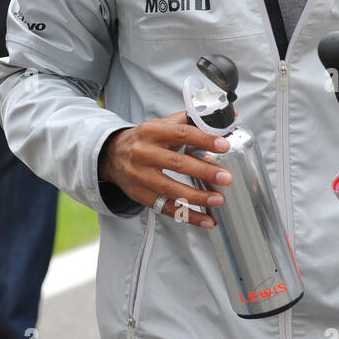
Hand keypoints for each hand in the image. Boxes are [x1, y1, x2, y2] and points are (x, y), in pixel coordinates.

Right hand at [98, 112, 232, 227]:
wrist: (112, 155)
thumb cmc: (145, 139)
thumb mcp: (162, 125)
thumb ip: (191, 121)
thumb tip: (225, 119)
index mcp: (152, 131)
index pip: (181, 133)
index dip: (203, 139)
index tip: (223, 145)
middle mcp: (144, 153)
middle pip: (176, 163)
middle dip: (204, 171)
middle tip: (225, 177)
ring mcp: (140, 176)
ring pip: (170, 189)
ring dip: (197, 197)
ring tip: (218, 200)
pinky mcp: (140, 195)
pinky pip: (166, 208)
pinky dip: (188, 216)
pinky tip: (206, 220)